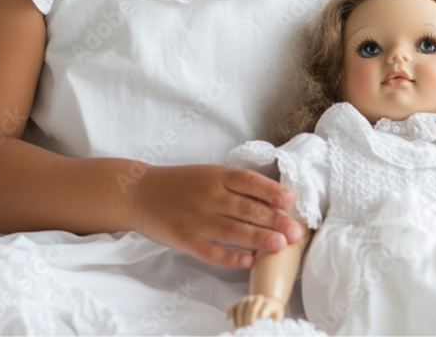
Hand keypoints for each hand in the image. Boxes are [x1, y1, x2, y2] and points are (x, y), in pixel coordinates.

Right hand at [129, 163, 304, 268]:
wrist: (139, 192)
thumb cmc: (180, 183)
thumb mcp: (207, 174)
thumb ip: (234, 185)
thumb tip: (271, 199)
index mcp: (216, 175)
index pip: (249, 181)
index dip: (271, 191)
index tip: (291, 201)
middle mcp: (209, 195)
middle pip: (247, 208)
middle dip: (274, 220)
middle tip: (296, 231)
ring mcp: (197, 218)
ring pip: (234, 230)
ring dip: (259, 238)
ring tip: (280, 245)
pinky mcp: (185, 239)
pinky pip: (212, 251)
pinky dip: (232, 257)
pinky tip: (248, 261)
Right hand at [227, 294, 285, 326]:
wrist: (268, 304)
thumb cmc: (273, 316)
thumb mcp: (277, 320)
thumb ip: (273, 325)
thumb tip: (265, 332)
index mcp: (271, 303)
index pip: (267, 306)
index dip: (263, 312)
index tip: (259, 320)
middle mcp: (259, 298)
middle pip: (252, 305)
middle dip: (249, 318)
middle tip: (247, 329)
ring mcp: (248, 299)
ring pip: (241, 305)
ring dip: (239, 318)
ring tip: (240, 329)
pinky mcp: (240, 302)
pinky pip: (233, 306)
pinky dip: (230, 312)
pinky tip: (228, 319)